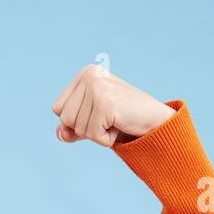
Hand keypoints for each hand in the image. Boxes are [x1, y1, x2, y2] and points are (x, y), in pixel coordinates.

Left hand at [52, 65, 175, 147]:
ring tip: (115, 121)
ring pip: (77, 128)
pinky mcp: (106, 103)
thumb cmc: (123, 120)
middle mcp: (90, 76)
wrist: (156, 121)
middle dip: (86, 128)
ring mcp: (98, 87)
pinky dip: (106, 139)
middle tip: (109, 118)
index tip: (99, 113)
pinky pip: (93, 134)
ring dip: (97, 134)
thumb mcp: (91, 122)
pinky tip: (120, 126)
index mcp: (85, 74)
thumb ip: (70, 128)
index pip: (58, 109)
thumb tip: (59, 134)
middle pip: (64, 119)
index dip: (76, 120)